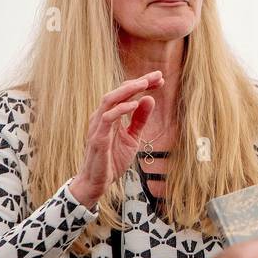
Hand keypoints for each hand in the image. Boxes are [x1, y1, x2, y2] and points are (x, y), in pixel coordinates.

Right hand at [69, 72, 162, 208]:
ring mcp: (98, 126)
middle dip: (138, 82)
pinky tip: (134, 104)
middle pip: (118, 92)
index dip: (142, 85)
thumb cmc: (113, 159)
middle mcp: (102, 116)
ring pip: (109, 100)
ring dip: (127, 90)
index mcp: (110, 115)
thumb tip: (150, 99)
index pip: (126, 94)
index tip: (160, 79)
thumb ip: (139, 120)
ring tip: (144, 83)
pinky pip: (107, 118)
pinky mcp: (97, 138)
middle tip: (157, 75)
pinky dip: (121, 109)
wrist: (98, 182)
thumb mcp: (132, 137)